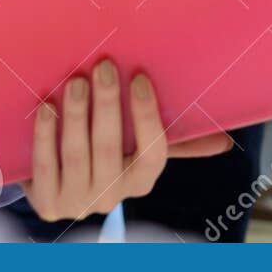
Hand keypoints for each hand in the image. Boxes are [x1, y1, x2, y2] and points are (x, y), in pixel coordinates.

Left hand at [23, 59, 232, 222]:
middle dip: (108, 104)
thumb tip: (226, 142)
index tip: (140, 77)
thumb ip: (177, 143)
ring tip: (76, 80)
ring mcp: (77, 203)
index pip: (153, 152)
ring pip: (78, 155)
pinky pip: (45, 165)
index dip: (147, 115)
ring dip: (77, 115)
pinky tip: (46, 106)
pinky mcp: (46, 204)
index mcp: (141, 182)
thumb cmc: (106, 154)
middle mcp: (111, 198)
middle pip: (111, 148)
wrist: (57, 185)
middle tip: (104, 66)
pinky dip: (46, 134)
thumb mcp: (139, 150)